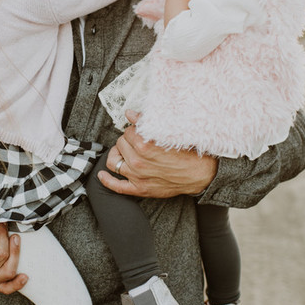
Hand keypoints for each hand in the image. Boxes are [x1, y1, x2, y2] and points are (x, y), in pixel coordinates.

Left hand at [98, 111, 217, 197]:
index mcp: (145, 146)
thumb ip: (146, 122)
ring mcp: (137, 177)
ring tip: (123, 151)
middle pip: (120, 144)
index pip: (128, 132)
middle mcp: (138, 162)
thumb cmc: (188, 153)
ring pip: (113, 161)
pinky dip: (106, 180)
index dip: (134, 129)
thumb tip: (129, 114)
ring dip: (116, 154)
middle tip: (136, 140)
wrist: (201, 175)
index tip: (140, 131)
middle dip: (127, 140)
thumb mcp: (170, 133)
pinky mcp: (139, 189)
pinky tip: (103, 175)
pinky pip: (116, 187)